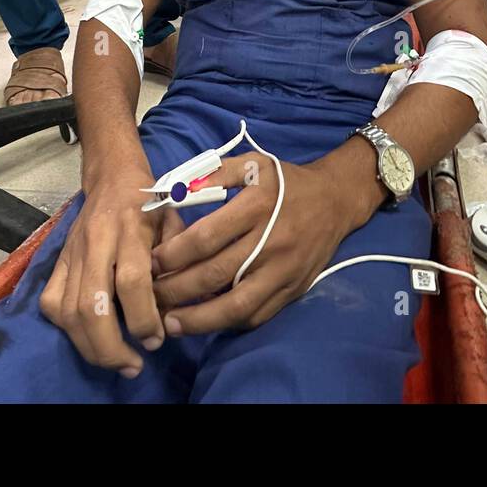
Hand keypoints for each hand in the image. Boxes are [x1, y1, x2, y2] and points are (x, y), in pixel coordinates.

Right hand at [39, 168, 183, 376]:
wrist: (112, 176)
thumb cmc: (150, 203)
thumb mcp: (174, 223)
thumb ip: (177, 263)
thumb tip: (180, 311)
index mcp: (132, 229)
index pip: (132, 282)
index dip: (144, 318)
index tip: (156, 340)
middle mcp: (97, 242)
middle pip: (92, 305)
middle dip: (111, 347)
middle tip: (133, 366)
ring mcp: (72, 253)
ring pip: (68, 311)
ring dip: (91, 347)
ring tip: (116, 361)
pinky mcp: (57, 260)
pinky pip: (51, 303)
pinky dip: (67, 328)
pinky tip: (88, 338)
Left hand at [151, 153, 359, 333]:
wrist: (336, 200)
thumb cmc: (286, 181)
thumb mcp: (252, 164)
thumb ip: (213, 173)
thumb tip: (172, 192)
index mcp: (257, 205)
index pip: (205, 238)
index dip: (173, 255)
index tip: (151, 262)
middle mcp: (270, 241)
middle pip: (214, 274)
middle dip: (176, 289)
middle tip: (150, 296)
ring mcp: (283, 271)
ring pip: (235, 305)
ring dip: (198, 319)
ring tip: (170, 323)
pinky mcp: (292, 290)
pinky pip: (256, 315)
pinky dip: (228, 323)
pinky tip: (205, 323)